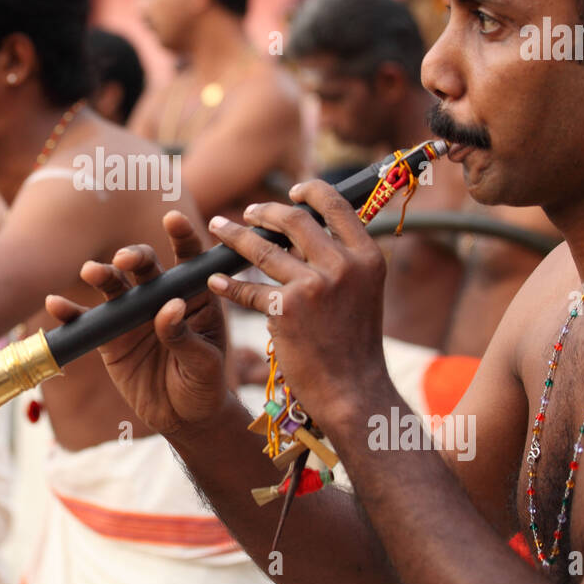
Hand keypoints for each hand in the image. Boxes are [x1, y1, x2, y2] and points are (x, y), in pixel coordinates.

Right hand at [44, 211, 229, 440]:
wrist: (182, 418)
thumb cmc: (204, 386)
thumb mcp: (203, 364)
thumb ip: (184, 336)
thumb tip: (168, 308)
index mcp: (193, 296)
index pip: (189, 260)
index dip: (182, 236)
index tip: (172, 219)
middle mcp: (160, 297)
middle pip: (145, 267)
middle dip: (134, 257)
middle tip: (124, 261)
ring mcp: (132, 314)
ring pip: (114, 286)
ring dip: (101, 274)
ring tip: (90, 271)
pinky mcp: (109, 337)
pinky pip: (87, 321)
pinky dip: (70, 313)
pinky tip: (55, 305)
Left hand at [204, 180, 389, 424]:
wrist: (353, 392)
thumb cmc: (354, 347)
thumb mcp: (364, 294)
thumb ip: (344, 261)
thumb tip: (313, 229)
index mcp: (368, 257)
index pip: (336, 206)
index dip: (310, 191)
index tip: (292, 190)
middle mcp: (344, 266)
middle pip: (294, 220)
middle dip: (264, 211)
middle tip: (246, 212)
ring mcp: (315, 286)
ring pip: (262, 249)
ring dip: (234, 236)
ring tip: (216, 227)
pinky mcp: (286, 310)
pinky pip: (248, 289)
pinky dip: (228, 285)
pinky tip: (214, 281)